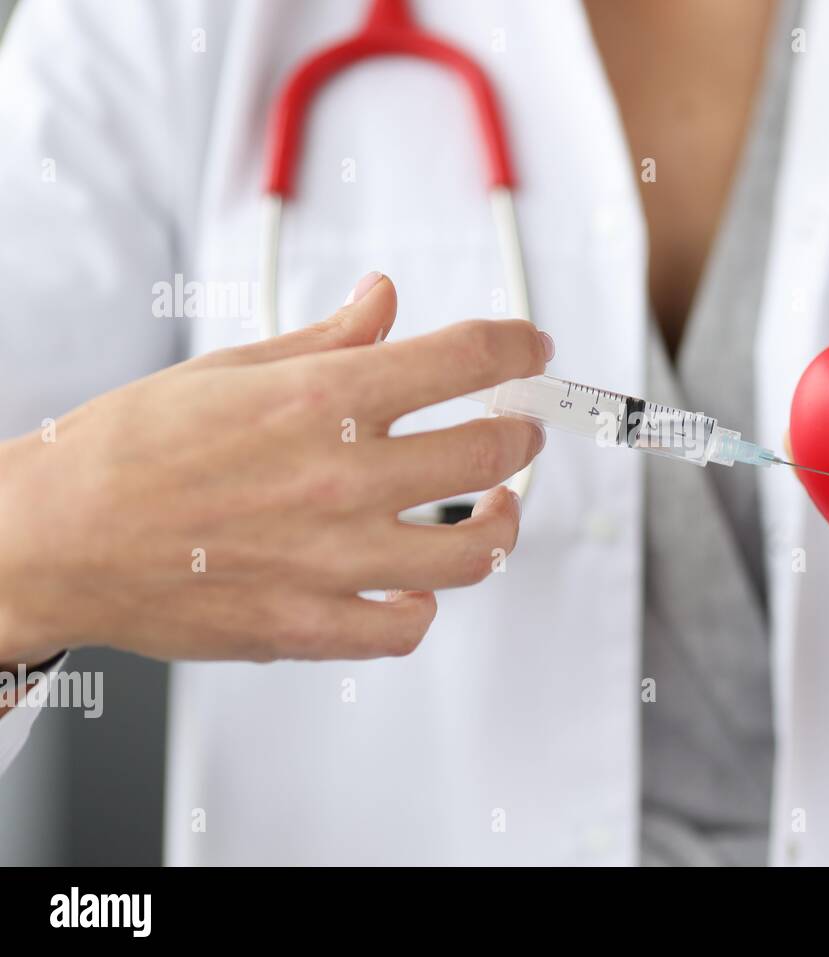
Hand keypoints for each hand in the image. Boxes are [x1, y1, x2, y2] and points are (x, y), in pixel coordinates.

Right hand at [0, 274, 549, 663]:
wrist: (52, 538)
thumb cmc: (127, 450)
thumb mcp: (232, 368)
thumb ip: (327, 339)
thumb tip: (383, 300)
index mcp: (323, 400)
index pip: (466, 358)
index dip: (517, 348)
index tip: (529, 350)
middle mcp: (340, 478)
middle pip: (491, 452)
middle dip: (523, 433)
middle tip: (519, 428)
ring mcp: (331, 559)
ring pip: (473, 551)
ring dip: (501, 524)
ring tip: (496, 510)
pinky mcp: (307, 624)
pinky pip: (405, 628)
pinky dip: (424, 607)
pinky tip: (419, 585)